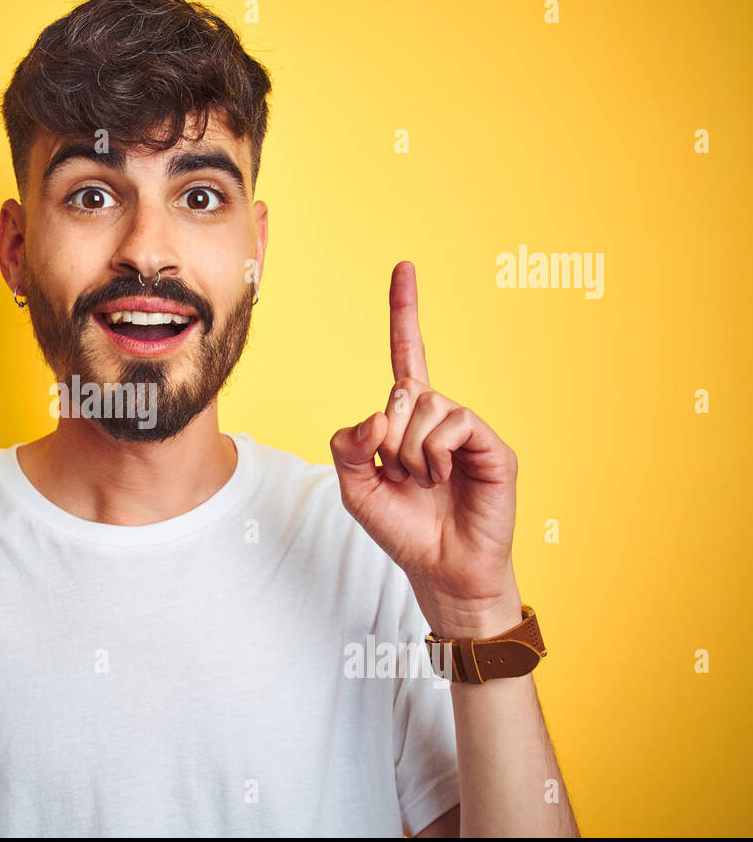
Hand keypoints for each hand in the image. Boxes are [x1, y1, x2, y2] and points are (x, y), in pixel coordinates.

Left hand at [329, 262, 521, 637]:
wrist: (441, 571)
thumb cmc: (402, 529)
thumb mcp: (355, 488)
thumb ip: (348, 446)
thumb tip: (374, 415)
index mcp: (408, 421)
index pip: (408, 356)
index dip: (404, 314)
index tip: (404, 269)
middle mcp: (440, 417)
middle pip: (402, 390)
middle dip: (387, 435)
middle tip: (400, 474)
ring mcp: (468, 430)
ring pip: (425, 406)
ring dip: (410, 450)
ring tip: (424, 481)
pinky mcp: (492, 446)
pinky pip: (454, 422)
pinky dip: (436, 452)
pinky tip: (442, 477)